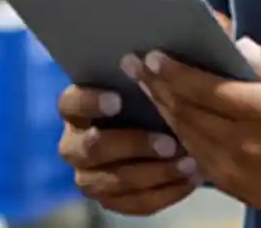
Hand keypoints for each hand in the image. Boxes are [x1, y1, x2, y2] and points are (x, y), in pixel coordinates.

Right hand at [56, 86, 201, 215]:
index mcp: (76, 109)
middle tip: (170, 142)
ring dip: (154, 174)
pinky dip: (165, 193)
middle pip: (91, 149)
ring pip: (114, 182)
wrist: (164, 131)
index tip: (119, 100)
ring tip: (190, 163)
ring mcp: (89, 177)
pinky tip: (190, 180)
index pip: (70, 103)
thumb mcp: (149, 81)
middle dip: (132, 145)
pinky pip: (134, 203)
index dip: (90, 103)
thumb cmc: (154, 96)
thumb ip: (148, 73)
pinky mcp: (110, 200)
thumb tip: (159, 58)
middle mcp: (74, 145)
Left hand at [126, 38, 260, 215]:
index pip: (206, 88)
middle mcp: (246, 142)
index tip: (154, 57)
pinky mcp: (237, 187)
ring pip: (187, 137)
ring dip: (164, 112)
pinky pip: (198, 160)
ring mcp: (239, 169)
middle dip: (157, 87)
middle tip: (135, 67)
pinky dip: (181, 139)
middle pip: (188, 112)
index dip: (175, 72)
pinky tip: (171, 123)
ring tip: (147, 90)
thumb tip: (236, 45)